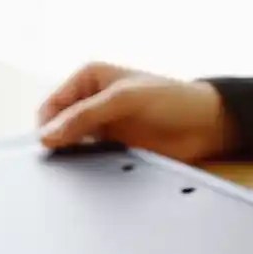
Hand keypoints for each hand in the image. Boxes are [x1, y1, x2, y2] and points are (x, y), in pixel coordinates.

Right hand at [37, 62, 239, 163]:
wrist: (206, 126)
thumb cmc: (171, 100)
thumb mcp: (124, 100)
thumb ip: (85, 116)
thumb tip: (47, 136)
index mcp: (89, 79)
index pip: (52, 105)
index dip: (46, 126)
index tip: (46, 148)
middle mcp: (92, 102)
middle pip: (58, 127)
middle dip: (56, 143)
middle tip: (57, 163)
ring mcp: (102, 127)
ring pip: (71, 145)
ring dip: (71, 156)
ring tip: (75, 170)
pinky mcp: (114, 148)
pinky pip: (89, 159)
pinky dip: (86, 167)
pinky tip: (91, 173)